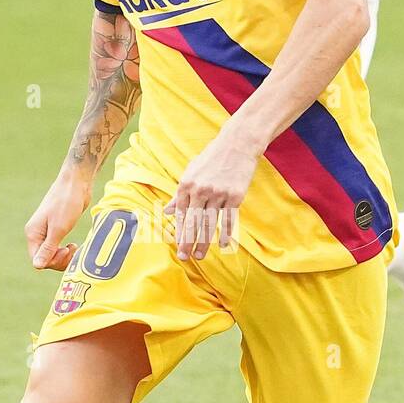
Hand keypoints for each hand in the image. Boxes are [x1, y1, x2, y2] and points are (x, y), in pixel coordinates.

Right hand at [26, 173, 91, 269]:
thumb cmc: (67, 203)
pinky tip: (74, 246)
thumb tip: (37, 266)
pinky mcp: (57, 228)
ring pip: (52, 254)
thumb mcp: (58, 229)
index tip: (66, 251)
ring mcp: (46, 231)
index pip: (37, 259)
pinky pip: (58, 247)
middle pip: (44, 259)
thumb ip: (48, 249)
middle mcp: (37, 234)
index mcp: (33, 233)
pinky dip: (66, 250)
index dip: (52, 262)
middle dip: (59, 260)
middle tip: (73, 250)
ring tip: (75, 248)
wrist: (76, 183)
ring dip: (64, 256)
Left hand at [163, 129, 259, 259]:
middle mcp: (201, 190)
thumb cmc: (211, 159)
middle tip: (184, 257)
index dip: (179, 232)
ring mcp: (219, 194)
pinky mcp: (235, 196)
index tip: (177, 246)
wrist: (237, 145)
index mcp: (187, 184)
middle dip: (187, 242)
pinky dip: (225, 233)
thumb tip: (166, 211)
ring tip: (199, 255)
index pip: (181, 214)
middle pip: (193, 222)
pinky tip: (221, 245)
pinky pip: (228, 219)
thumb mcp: (191, 172)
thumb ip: (179, 194)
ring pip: (210, 224)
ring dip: (204, 242)